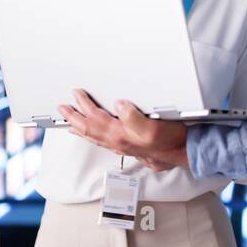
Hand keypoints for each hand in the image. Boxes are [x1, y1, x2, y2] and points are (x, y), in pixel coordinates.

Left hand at [59, 89, 189, 171]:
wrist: (184, 153)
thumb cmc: (172, 140)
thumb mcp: (154, 126)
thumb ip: (134, 116)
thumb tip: (119, 105)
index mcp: (121, 134)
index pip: (95, 119)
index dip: (84, 105)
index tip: (76, 93)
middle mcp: (118, 142)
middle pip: (88, 130)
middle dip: (74, 118)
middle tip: (62, 108)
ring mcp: (122, 146)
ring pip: (93, 137)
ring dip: (79, 128)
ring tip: (69, 122)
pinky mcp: (128, 147)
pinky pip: (101, 141)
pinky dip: (91, 136)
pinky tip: (92, 134)